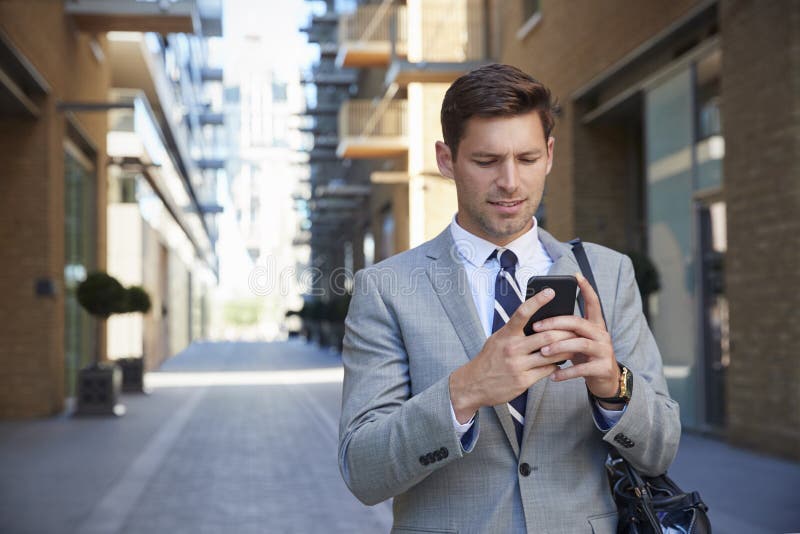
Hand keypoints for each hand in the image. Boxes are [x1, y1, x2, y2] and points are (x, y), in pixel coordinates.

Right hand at [449, 288, 574, 422]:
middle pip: (546, 336)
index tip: (551, 291)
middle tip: (576, 328)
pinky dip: (557, 365)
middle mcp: (512, 348)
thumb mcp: (497, 340)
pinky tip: (560, 362)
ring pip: (551, 354)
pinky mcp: (524, 381)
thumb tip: (536, 320)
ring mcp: (518, 365)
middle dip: (565, 332)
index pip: (522, 313)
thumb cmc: (489, 359)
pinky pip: (548, 370)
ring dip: (566, 349)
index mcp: (506, 334)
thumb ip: (515, 331)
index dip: (537, 301)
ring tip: (574, 345)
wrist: (474, 384)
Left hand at [531, 272, 619, 400]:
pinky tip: (553, 375)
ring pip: (580, 344)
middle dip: (555, 323)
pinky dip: (566, 372)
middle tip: (536, 327)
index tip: (576, 275)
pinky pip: (582, 369)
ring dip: (559, 347)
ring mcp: (604, 351)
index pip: (593, 303)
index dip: (586, 289)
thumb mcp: (577, 340)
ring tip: (542, 352)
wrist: (606, 381)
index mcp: (595, 325)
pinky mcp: (603, 367)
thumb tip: (538, 320)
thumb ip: (566, 331)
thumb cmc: (585, 357)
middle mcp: (602, 334)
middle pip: (578, 323)